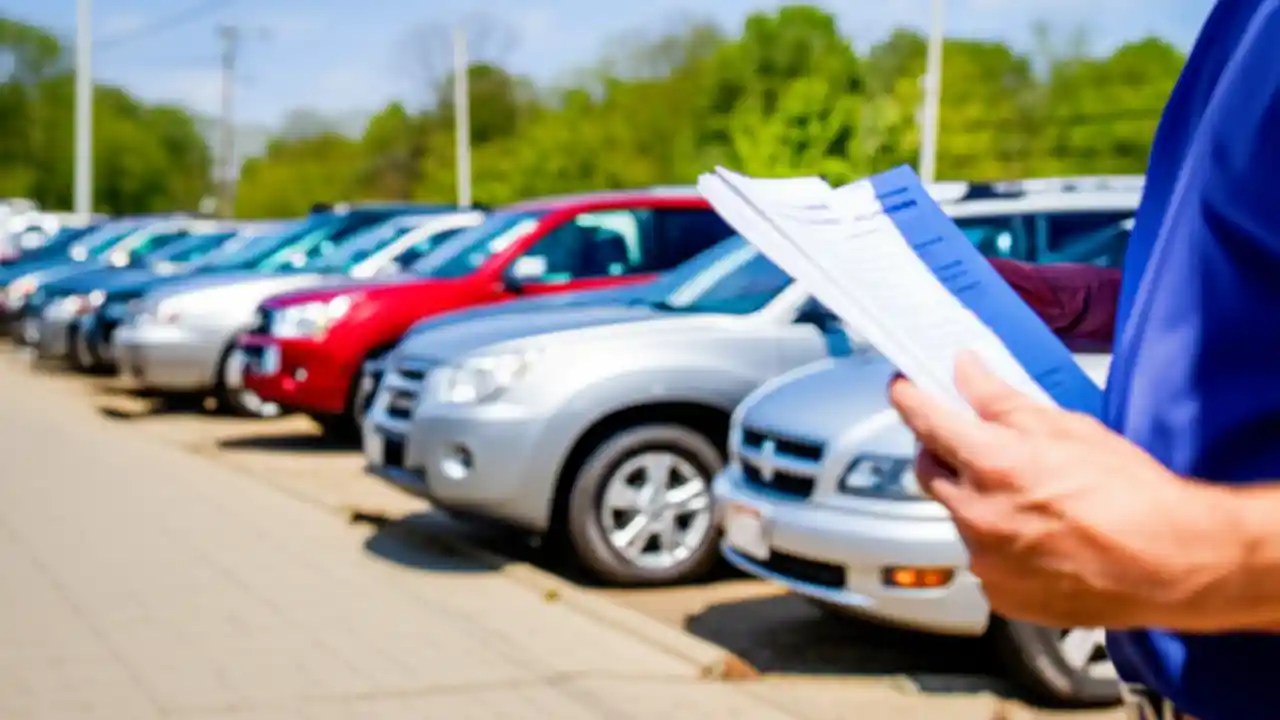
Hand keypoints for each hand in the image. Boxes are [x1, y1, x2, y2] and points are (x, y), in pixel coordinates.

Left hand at [888, 353, 1242, 630]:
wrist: (1169, 564)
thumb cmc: (1130, 494)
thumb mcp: (1065, 427)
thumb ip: (1001, 400)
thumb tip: (965, 370)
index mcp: (991, 464)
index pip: (924, 421)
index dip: (908, 398)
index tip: (902, 387)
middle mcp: (977, 513)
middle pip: (930, 471)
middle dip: (942, 452)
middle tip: (971, 442)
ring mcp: (984, 559)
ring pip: (959, 516)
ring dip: (977, 501)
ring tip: (1030, 500)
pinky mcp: (998, 593)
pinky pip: (982, 559)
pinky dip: (998, 545)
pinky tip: (1038, 539)